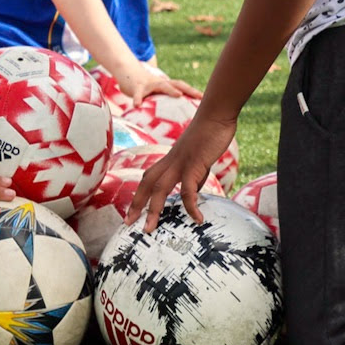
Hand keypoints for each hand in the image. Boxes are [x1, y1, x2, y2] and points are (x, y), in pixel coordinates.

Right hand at [113, 65, 202, 106]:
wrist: (127, 72)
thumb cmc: (144, 88)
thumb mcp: (155, 94)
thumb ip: (164, 103)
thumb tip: (173, 121)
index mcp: (166, 85)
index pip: (182, 87)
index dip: (193, 92)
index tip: (205, 98)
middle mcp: (160, 83)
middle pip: (177, 84)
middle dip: (189, 89)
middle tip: (199, 96)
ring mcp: (148, 84)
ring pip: (161, 85)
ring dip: (170, 89)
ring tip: (178, 95)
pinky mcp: (136, 86)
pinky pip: (137, 93)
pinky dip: (137, 99)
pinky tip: (137, 105)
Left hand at [126, 107, 237, 230]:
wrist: (216, 116)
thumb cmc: (210, 134)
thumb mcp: (199, 158)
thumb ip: (195, 175)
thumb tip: (194, 191)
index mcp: (170, 159)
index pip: (148, 178)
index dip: (138, 195)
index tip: (132, 212)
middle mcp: (170, 161)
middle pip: (147, 184)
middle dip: (136, 204)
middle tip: (128, 223)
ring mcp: (180, 163)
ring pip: (159, 189)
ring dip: (152, 210)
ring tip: (149, 229)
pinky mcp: (194, 165)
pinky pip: (188, 190)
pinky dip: (191, 206)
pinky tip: (197, 219)